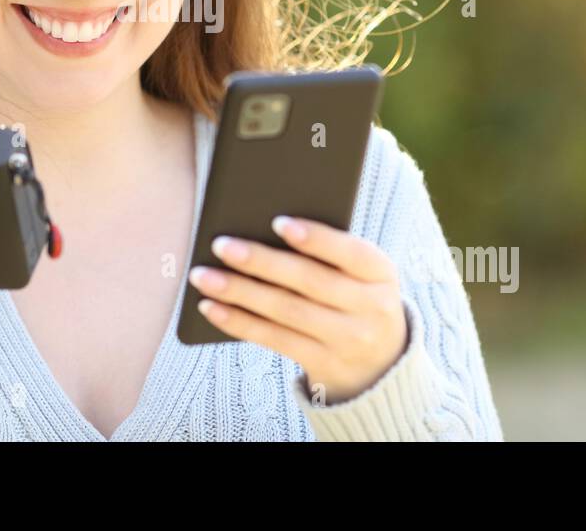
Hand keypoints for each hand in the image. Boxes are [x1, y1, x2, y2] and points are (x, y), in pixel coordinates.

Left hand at [188, 215, 407, 404]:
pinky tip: (212, 308)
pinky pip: (275, 339)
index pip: (351, 252)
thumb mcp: (360, 273)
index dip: (316, 238)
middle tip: (221, 245)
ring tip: (203, 276)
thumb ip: (327, 252)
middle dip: (261, 262)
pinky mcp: (324, 364)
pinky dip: (239, 322)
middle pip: (309, 281)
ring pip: (286, 311)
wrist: (382, 363)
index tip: (277, 222)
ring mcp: (348, 340)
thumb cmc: (355, 297)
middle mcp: (371, 308)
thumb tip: (260, 228)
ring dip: (239, 292)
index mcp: (381, 273)